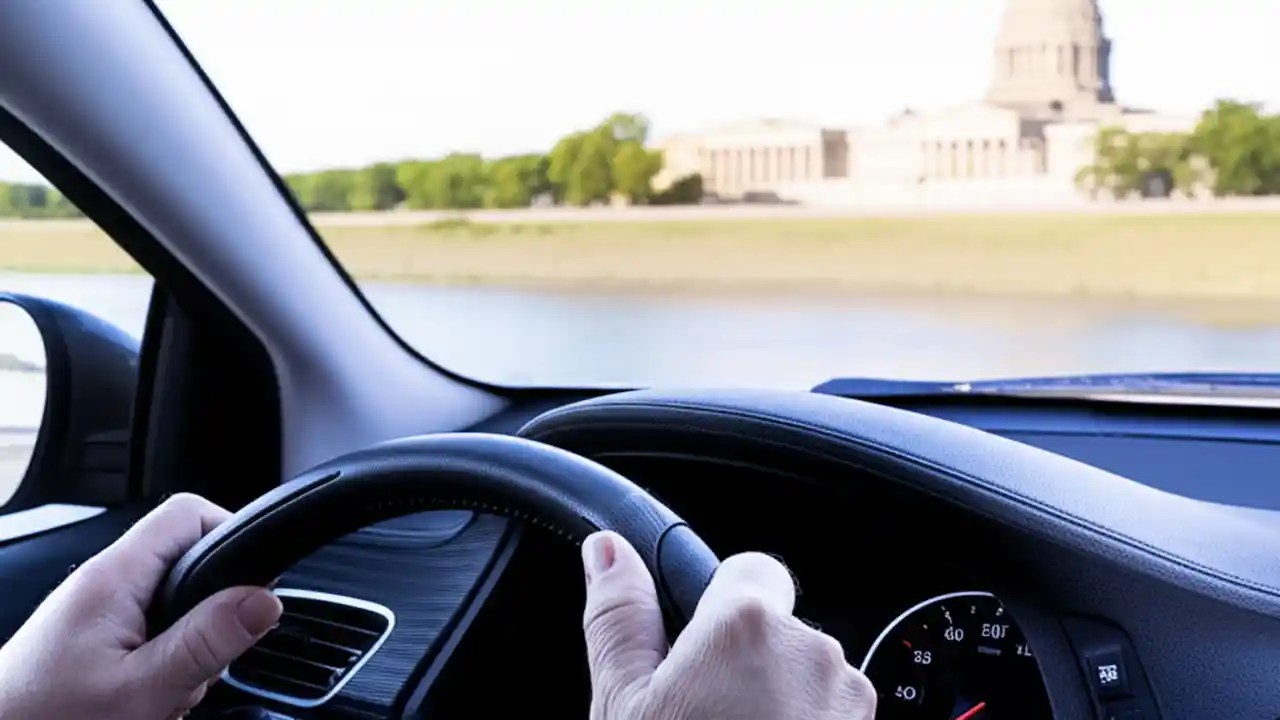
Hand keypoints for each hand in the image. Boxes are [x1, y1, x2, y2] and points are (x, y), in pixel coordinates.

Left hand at [0, 493, 282, 719]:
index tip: (251, 588)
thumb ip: (206, 642)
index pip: (188, 513)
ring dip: (186, 650)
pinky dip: (162, 665)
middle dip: (210, 615)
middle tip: (200, 664)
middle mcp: (101, 585)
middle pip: (187, 563)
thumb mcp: (142, 690)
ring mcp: (93, 613)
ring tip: (165, 693)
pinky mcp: (89, 640)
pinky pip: (148, 634)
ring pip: (172, 606)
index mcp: (113, 578)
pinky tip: (149, 700)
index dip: (230, 536)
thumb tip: (265, 600)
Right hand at [581, 531, 874, 718]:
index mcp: (748, 626)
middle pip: (776, 628)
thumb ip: (620, 619)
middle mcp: (815, 653)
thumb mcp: (625, 706)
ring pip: (805, 677)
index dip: (717, 604)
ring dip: (775, 700)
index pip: (748, 568)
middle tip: (699, 712)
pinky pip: (829, 714)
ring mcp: (850, 703)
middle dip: (743, 662)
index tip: (694, 645)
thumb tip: (607, 550)